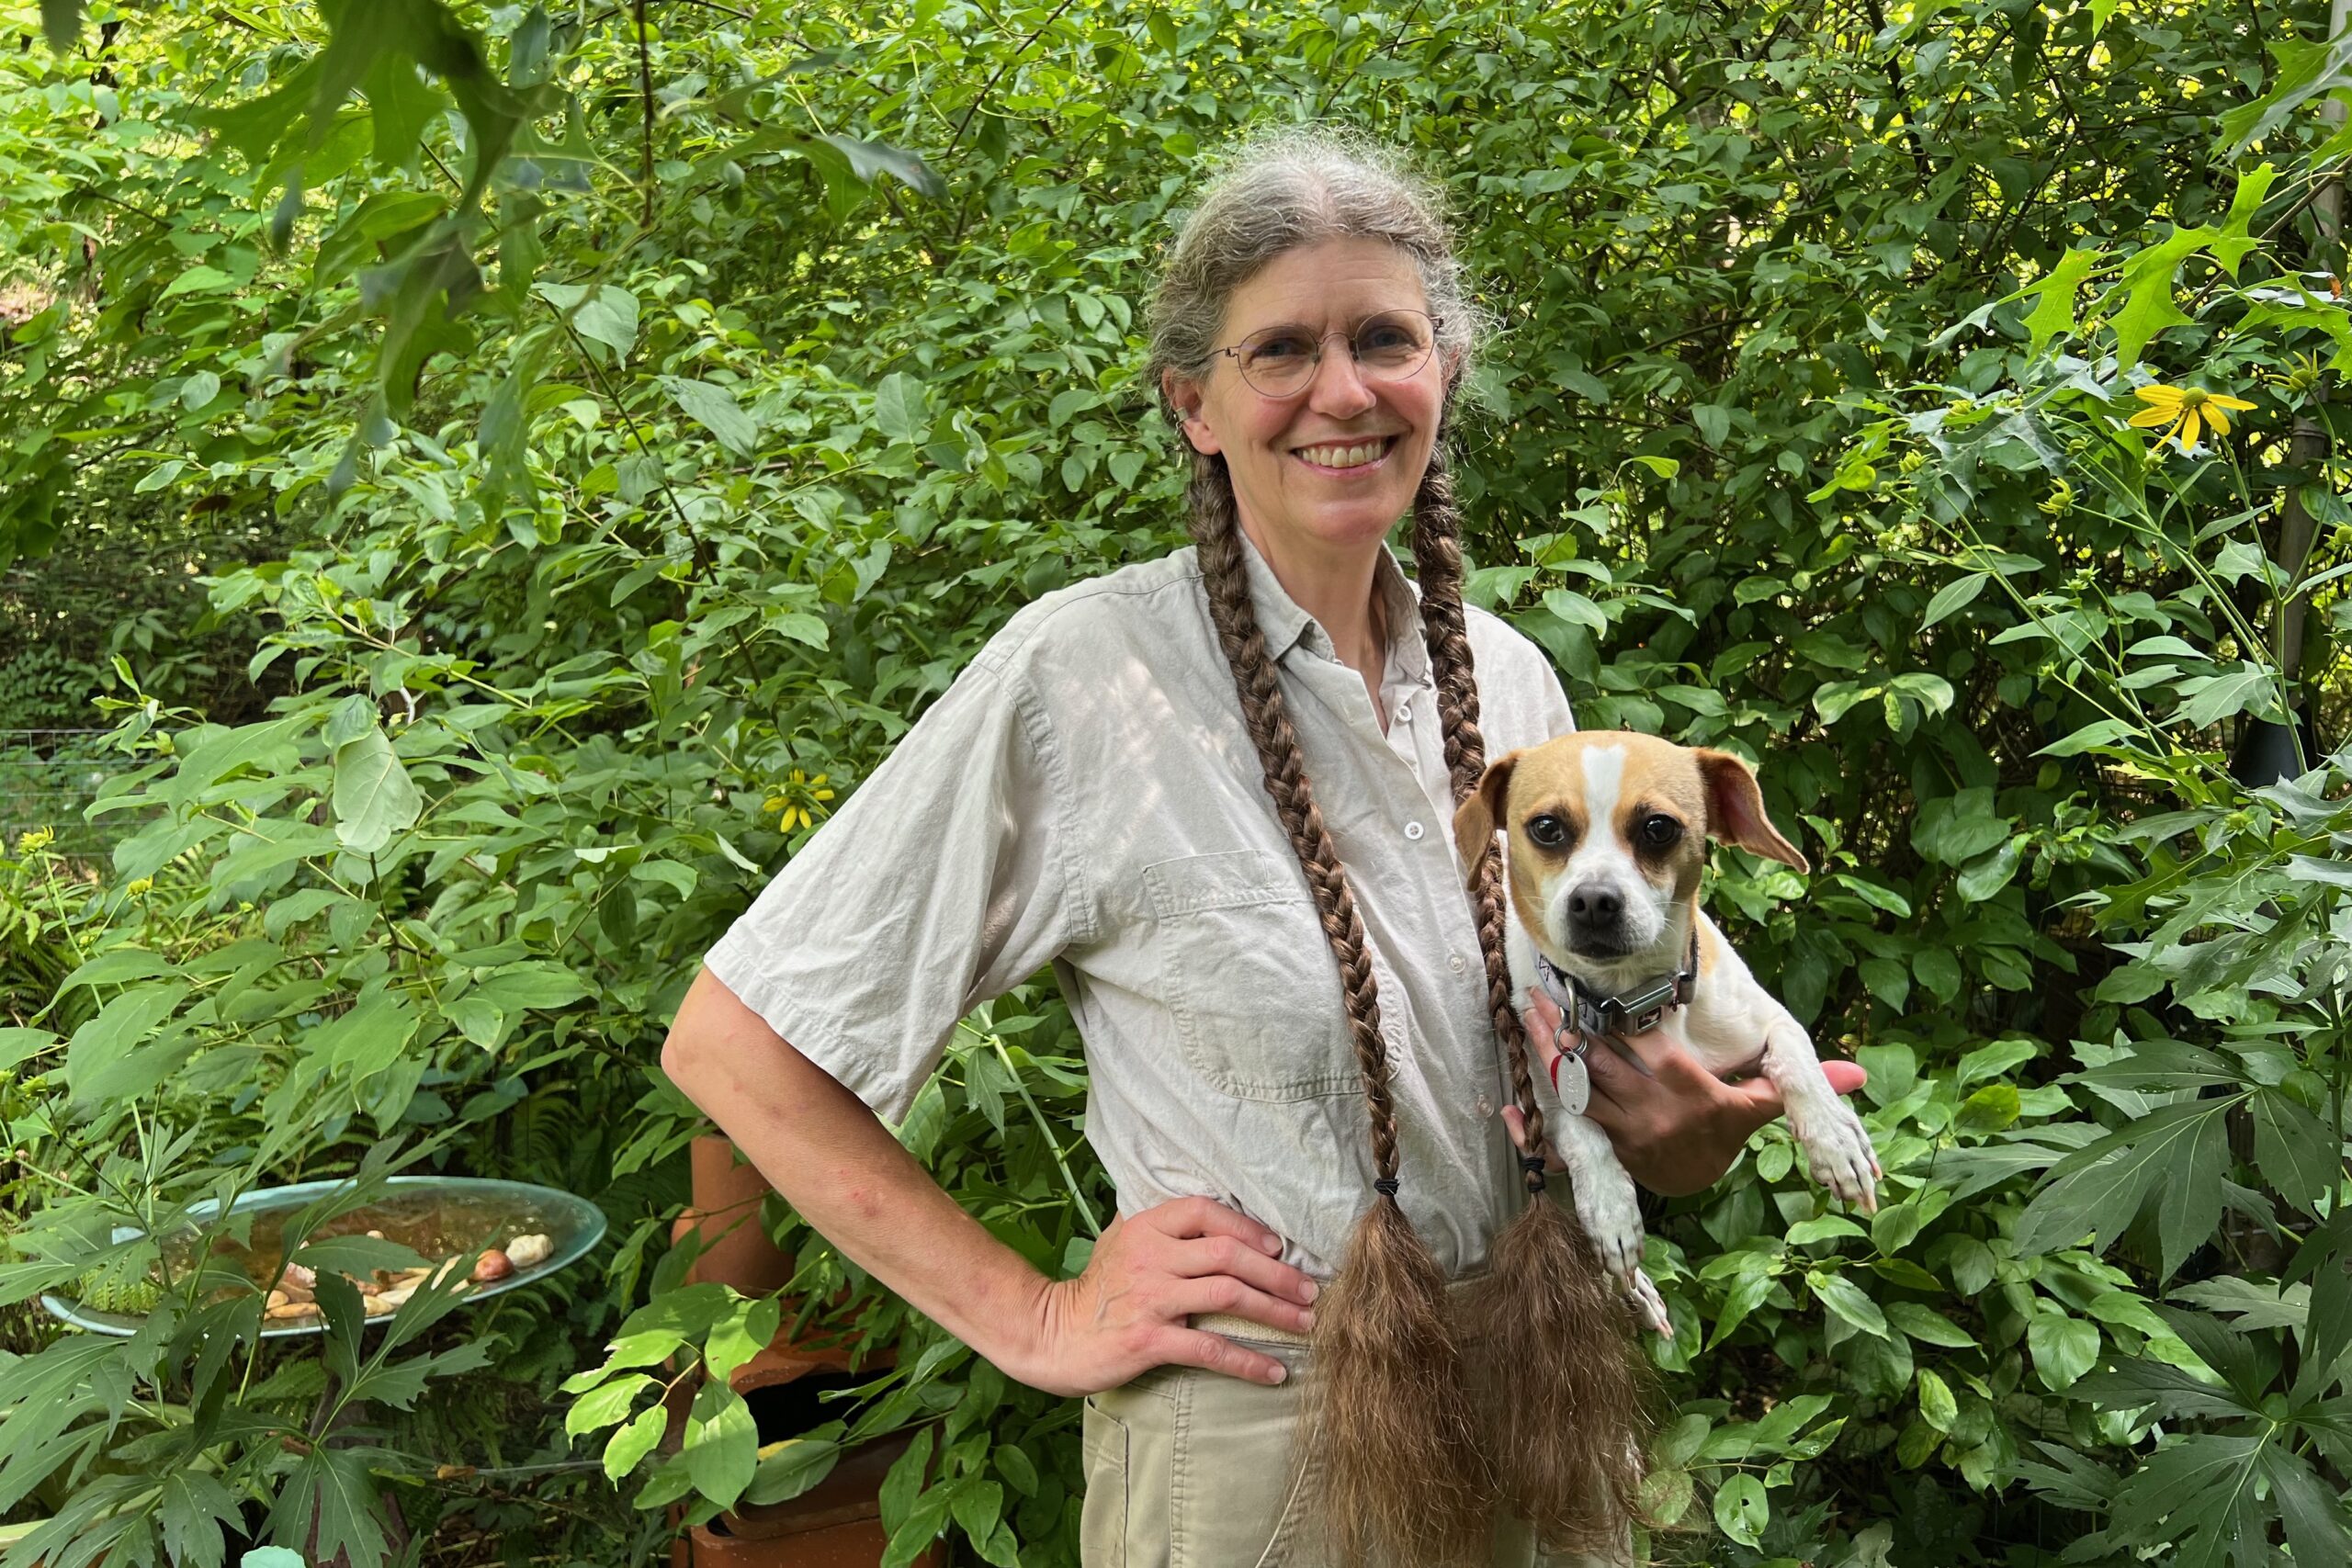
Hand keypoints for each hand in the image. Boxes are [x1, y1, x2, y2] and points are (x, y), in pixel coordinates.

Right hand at [1005, 1196, 1319, 1396]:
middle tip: (1310, 1291)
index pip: (1206, 1212)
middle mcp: (1150, 1257)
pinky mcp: (1150, 1340)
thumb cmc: (1095, 1289)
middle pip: (1228, 1254)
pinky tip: (1274, 1372)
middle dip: (1277, 1273)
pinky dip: (1248, 1361)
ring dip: (1274, 1310)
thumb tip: (1209, 1215)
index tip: (1277, 1248)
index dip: (1247, 1227)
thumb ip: (1160, 1226)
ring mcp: (1151, 1298)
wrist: (1052, 1334)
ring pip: (1227, 1295)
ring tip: (1305, 1323)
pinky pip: (1210, 1349)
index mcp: (1146, 1227)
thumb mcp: (1119, 1240)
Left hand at [1502, 988, 1867, 1197]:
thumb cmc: (1722, 1129)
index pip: (1650, 1047)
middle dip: (1565, 1028)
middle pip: (1600, 1064)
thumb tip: (1857, 1075)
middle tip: (1537, 989)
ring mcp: (1622, 1134)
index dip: (1620, 1021)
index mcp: (1687, 1091)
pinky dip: (1534, 1130)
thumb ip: (1797, 1087)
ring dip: (1546, 1055)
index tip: (1594, 991)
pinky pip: (1563, 1141)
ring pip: (1576, 1091)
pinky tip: (1509, 1111)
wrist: (1699, 1182)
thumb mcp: (1757, 1108)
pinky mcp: (1603, 1152)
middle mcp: (1651, 1113)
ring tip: (1524, 1016)